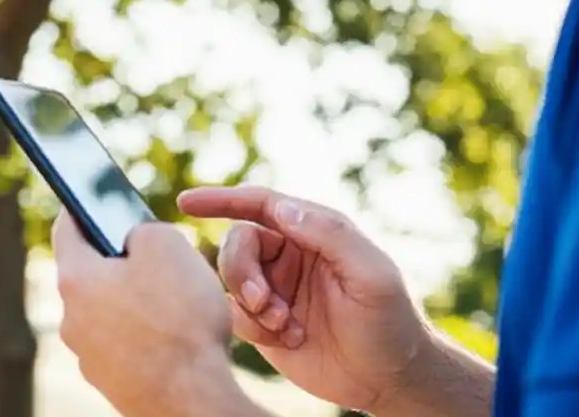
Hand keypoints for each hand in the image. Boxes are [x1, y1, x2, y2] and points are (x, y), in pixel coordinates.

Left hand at [52, 212, 260, 416]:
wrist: (192, 399)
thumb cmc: (179, 318)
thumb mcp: (167, 245)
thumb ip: (144, 230)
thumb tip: (135, 241)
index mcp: (75, 279)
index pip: (68, 228)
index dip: (84, 205)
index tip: (97, 195)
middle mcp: (70, 319)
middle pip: (92, 272)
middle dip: (122, 259)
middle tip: (158, 255)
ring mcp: (89, 356)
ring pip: (110, 310)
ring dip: (136, 300)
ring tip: (177, 301)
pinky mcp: (112, 383)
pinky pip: (126, 344)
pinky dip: (146, 335)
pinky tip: (176, 336)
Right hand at [179, 186, 432, 413]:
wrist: (388, 379)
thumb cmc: (391, 322)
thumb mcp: (371, 274)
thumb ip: (330, 234)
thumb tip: (283, 206)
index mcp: (314, 231)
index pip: (260, 203)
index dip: (222, 199)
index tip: (187, 201)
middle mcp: (290, 254)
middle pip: (238, 243)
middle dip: (241, 271)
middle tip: (263, 302)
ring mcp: (276, 287)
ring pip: (232, 279)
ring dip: (251, 303)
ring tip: (285, 325)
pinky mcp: (266, 322)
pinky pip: (235, 313)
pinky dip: (254, 326)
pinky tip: (288, 338)